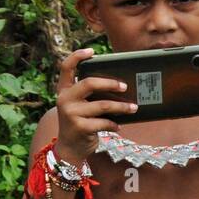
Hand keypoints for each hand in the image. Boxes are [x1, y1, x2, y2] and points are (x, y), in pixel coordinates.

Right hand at [54, 48, 136, 162]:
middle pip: (89, 83)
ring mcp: (70, 114)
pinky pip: (104, 122)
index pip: (66, 68)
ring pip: (102, 105)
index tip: (91, 51)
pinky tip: (119, 126)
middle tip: (126, 86)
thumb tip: (122, 85)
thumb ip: (91, 95)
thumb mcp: (80, 105)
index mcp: (64, 90)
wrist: (70, 148)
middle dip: (110, 83)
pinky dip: (114, 124)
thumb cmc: (81, 122)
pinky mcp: (79, 127)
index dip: (77, 57)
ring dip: (121, 106)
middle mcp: (64, 99)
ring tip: (134, 107)